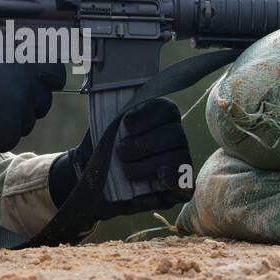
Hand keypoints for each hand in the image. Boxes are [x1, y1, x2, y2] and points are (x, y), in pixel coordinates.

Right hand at [0, 48, 64, 155]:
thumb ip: (15, 58)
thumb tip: (32, 58)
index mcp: (22, 63)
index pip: (55, 71)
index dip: (52, 79)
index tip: (47, 82)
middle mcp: (26, 86)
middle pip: (43, 100)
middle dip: (31, 104)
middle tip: (7, 101)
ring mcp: (21, 111)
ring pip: (28, 121)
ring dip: (14, 120)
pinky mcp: (12, 133)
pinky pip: (13, 137)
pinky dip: (1, 135)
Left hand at [48, 98, 193, 217]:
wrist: (93, 179)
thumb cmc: (102, 148)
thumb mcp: (104, 127)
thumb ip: (112, 110)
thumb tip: (111, 89)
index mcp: (160, 119)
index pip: (166, 110)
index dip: (149, 115)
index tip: (126, 123)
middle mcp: (175, 139)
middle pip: (173, 135)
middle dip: (143, 145)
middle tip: (121, 152)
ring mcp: (180, 164)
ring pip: (177, 159)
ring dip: (148, 165)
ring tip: (126, 170)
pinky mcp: (178, 190)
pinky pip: (186, 186)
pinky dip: (174, 181)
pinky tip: (160, 176)